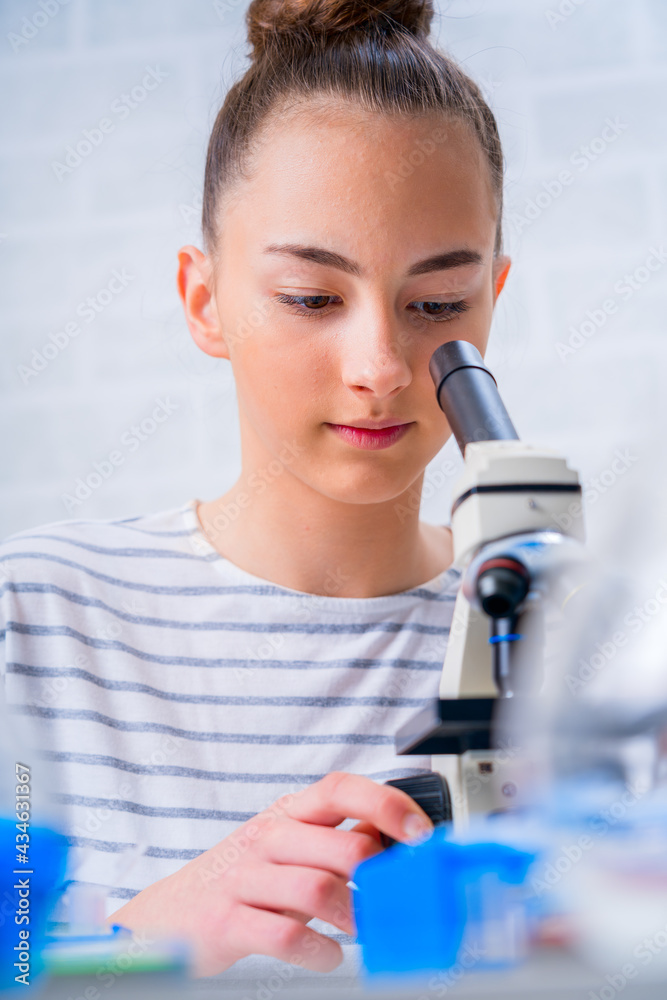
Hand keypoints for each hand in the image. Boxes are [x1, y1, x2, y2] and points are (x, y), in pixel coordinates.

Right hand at [107, 770, 433, 976]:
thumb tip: (396, 832)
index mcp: (288, 812)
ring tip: (359, 929)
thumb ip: (337, 838)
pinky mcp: (228, 921)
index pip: (342, 789)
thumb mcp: (290, 846)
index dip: (387, 805)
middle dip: (377, 881)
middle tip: (388, 900)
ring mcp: (245, 877)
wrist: (170, 915)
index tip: (422, 833)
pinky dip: (320, 952)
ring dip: (353, 918)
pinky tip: (327, 954)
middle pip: (343, 848)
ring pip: (319, 891)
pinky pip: (288, 936)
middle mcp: (267, 836)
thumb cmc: (244, 878)